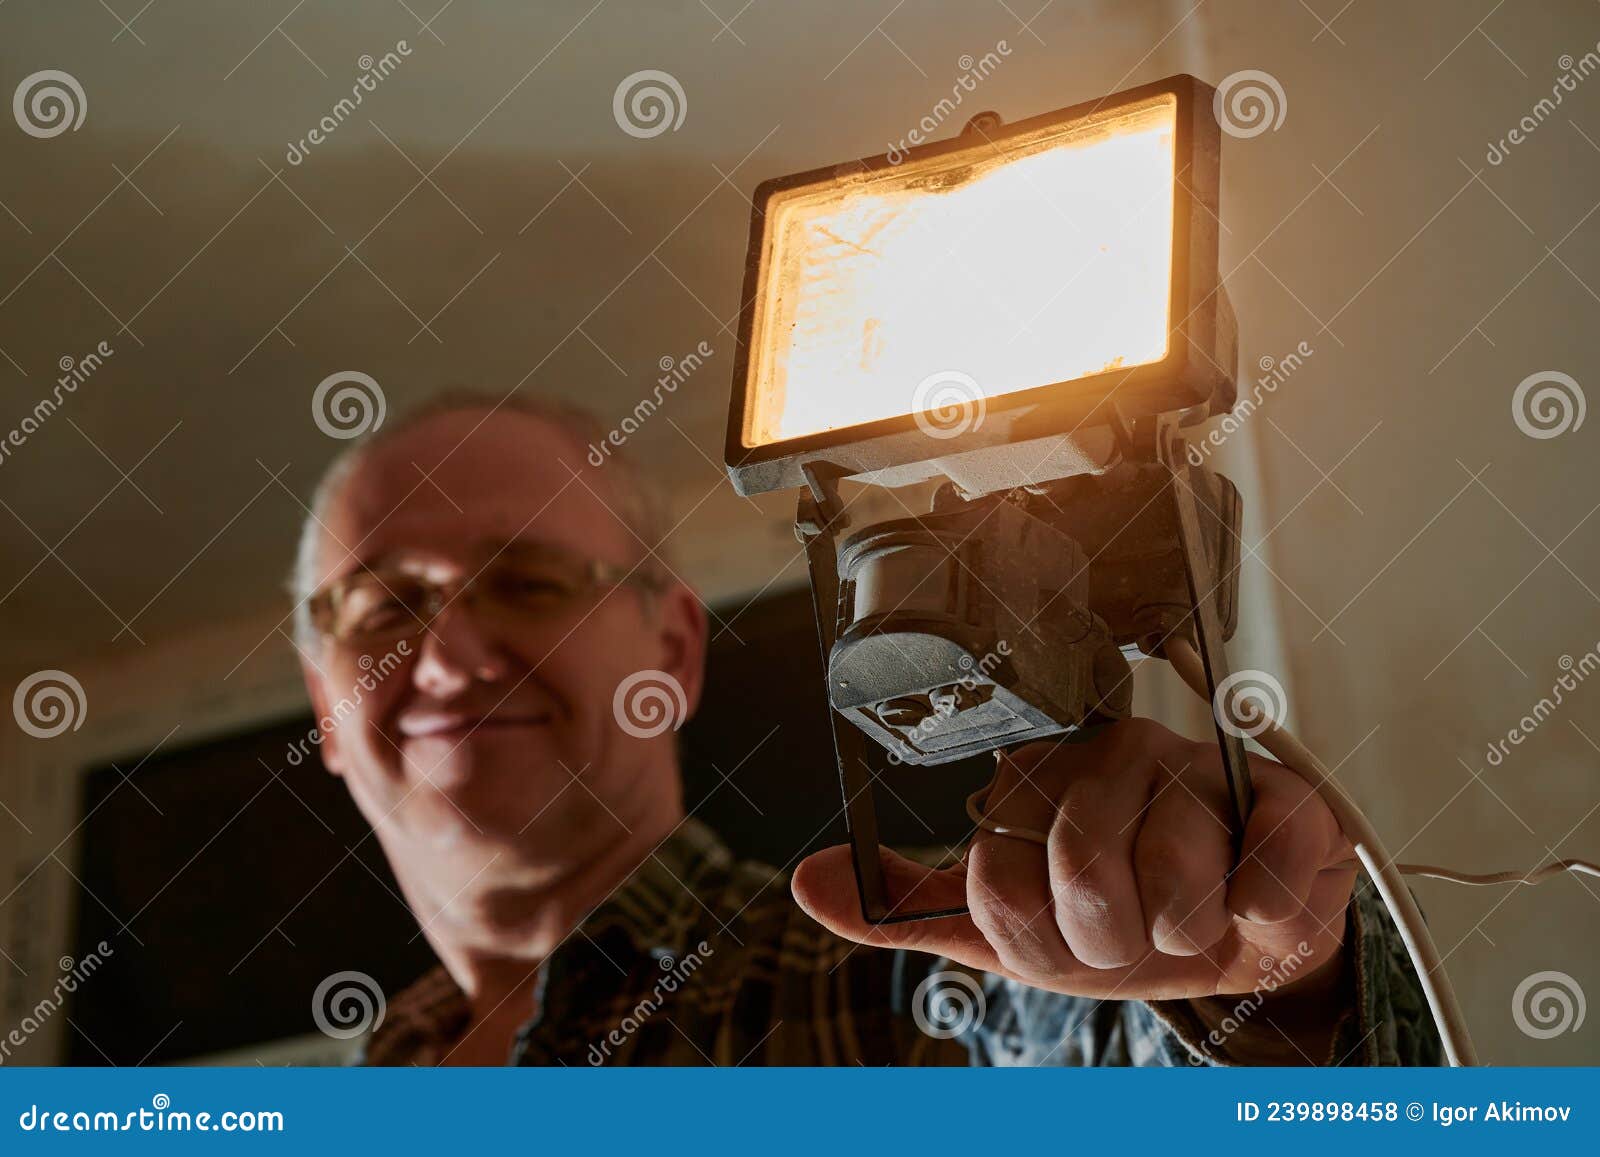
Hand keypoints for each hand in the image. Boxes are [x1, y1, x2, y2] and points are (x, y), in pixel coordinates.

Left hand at [792, 718, 1356, 1006]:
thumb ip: (913, 908)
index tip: (1070, 931)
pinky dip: (1263, 916)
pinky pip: (1264, 878)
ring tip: (1196, 906)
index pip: (1000, 882)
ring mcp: (1199, 769)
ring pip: (1173, 884)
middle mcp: (1110, 757)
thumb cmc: (1126, 920)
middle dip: (1113, 940)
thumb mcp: (1012, 929)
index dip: (1043, 939)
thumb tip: (808, 883)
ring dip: (1187, 932)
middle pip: (1083, 879)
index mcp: (1034, 782)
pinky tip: (1253, 897)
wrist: (1243, 941)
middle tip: (1136, 924)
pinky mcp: (1289, 798)